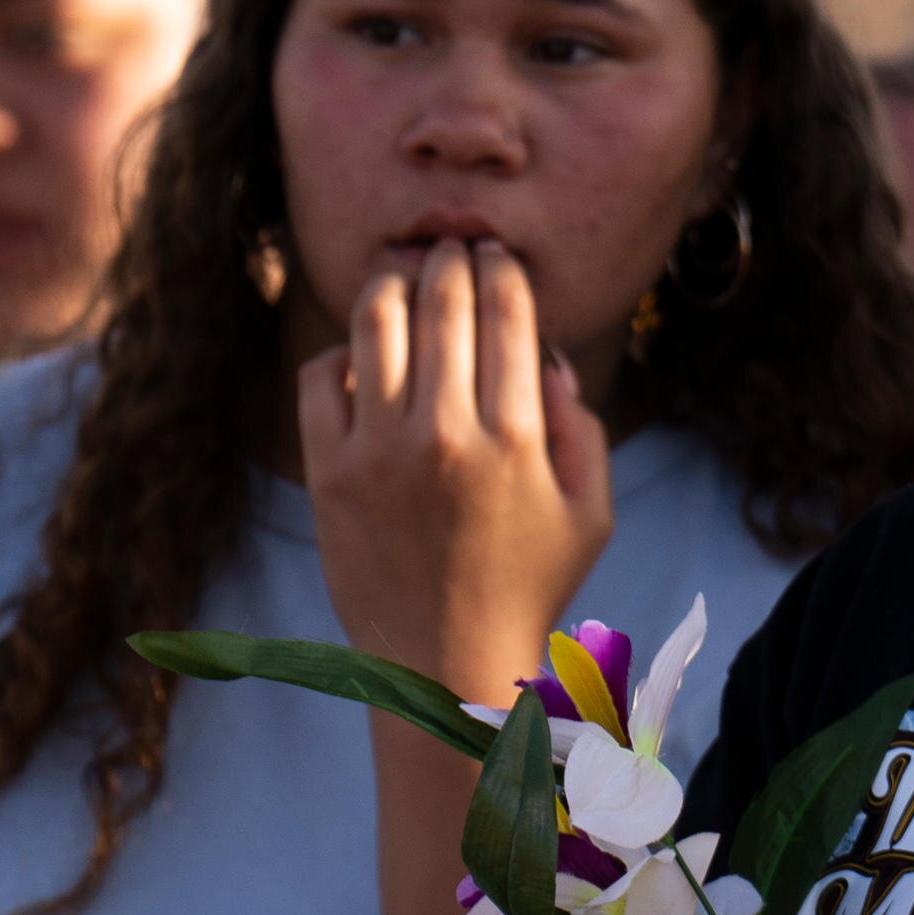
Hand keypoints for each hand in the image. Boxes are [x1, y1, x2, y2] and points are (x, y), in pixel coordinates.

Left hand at [301, 240, 615, 698]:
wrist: (443, 665)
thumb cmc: (528, 585)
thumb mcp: (591, 513)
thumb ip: (581, 426)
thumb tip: (545, 352)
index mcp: (515, 439)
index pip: (505, 313)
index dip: (500, 267)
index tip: (496, 253)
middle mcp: (443, 435)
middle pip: (440, 303)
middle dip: (449, 260)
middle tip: (451, 248)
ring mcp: (377, 453)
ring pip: (373, 323)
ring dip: (390, 285)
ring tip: (400, 280)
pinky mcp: (328, 474)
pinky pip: (322, 377)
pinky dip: (341, 352)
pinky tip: (363, 356)